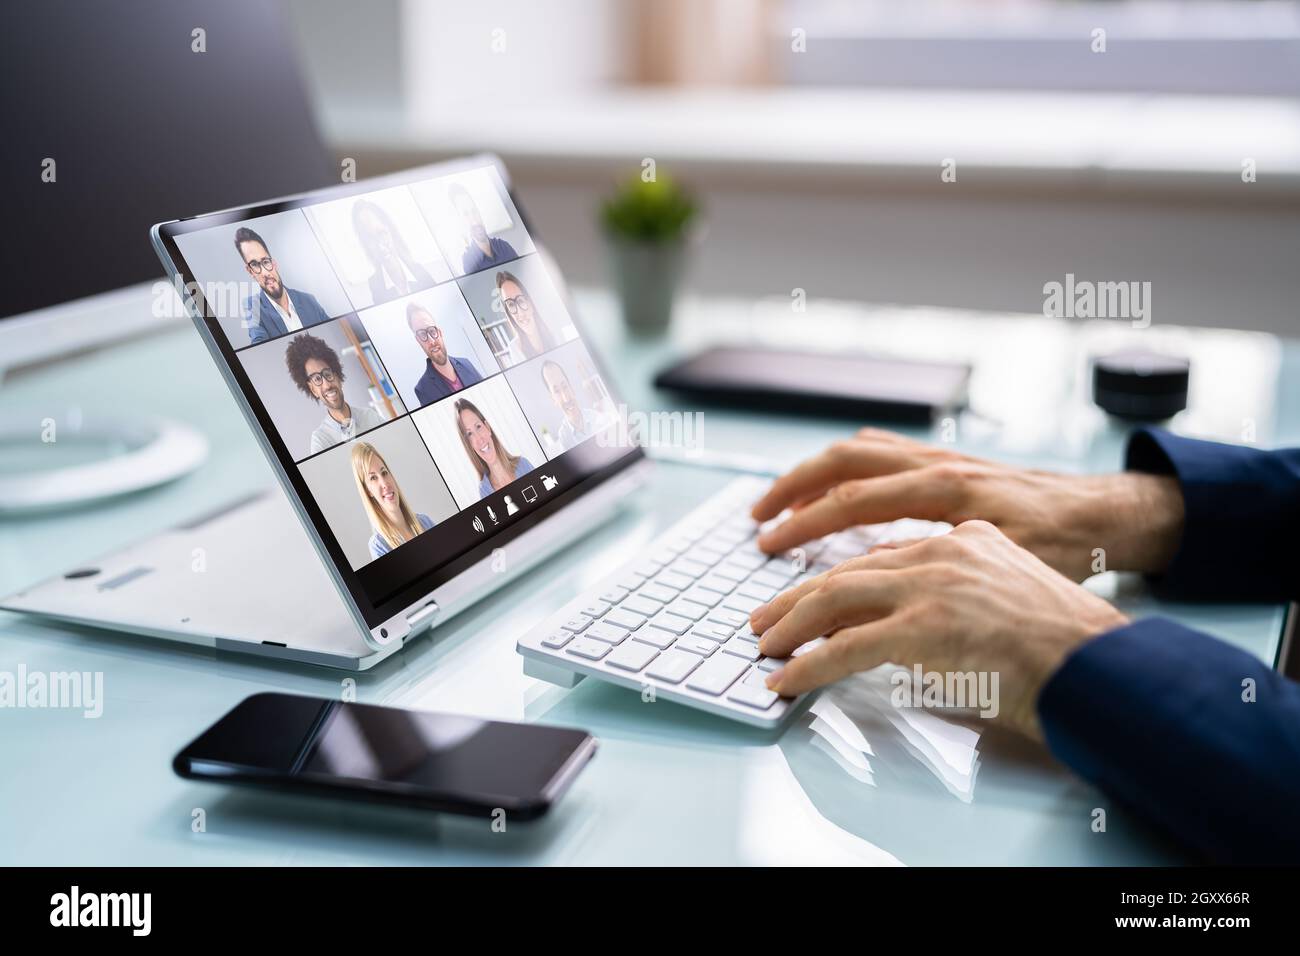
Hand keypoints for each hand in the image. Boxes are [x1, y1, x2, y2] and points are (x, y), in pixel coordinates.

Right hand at [750, 427, 1183, 581]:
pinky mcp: (945, 461)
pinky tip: (829, 483)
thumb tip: (879, 592)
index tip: (769, 548)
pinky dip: (844, 463)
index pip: (854, 500)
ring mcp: (939, 457)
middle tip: (757, 522)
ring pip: (857, 450)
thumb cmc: (1064, 550)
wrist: (1104, 515)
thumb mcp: (1006, 569)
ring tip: (776, 502)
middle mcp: (936, 464)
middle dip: (792, 490)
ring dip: (811, 474)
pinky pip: (881, 449)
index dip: (804, 525)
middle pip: (842, 463)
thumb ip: (942, 574)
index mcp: (947, 490)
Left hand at [751, 520, 1129, 739]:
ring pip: (835, 596)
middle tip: (764, 618)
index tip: (807, 590)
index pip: (881, 550)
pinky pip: (844, 646)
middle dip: (796, 594)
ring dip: (790, 624)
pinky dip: (807, 665)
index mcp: (965, 534)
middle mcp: (943, 549)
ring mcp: (931, 586)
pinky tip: (786, 680)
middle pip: (848, 567)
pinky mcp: (923, 627)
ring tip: (764, 647)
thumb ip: (963, 589)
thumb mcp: (1010, 590)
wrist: (1102, 663)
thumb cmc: (1066, 642)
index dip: (835, 572)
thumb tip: (919, 621)